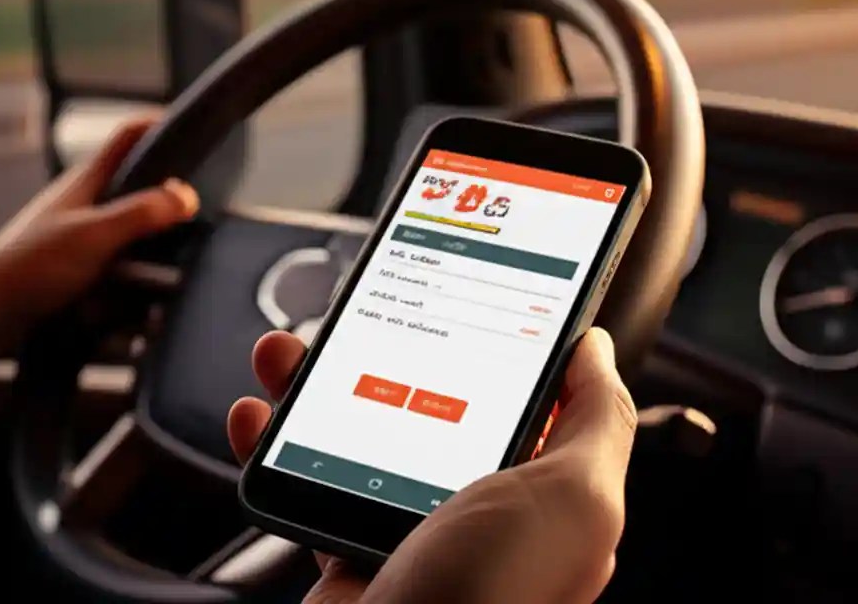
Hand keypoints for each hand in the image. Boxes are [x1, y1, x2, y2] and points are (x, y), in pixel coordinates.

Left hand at [0, 121, 198, 358]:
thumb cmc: (32, 265)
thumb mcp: (94, 234)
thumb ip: (142, 213)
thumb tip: (187, 195)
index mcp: (87, 183)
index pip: (129, 138)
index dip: (160, 126)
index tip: (196, 135)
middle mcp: (88, 206)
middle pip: (140, 191)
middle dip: (168, 207)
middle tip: (199, 220)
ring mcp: (85, 241)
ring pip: (137, 240)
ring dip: (154, 258)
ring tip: (174, 274)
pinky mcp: (83, 274)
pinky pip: (124, 276)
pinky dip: (136, 290)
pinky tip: (146, 308)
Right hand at [227, 328, 636, 603]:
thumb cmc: (489, 601)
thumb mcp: (574, 497)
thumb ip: (599, 418)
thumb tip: (595, 348)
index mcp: (549, 494)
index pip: (535, 395)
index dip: (506, 336)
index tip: (474, 284)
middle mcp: (484, 512)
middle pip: (436, 400)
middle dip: (392, 346)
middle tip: (360, 309)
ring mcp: (414, 532)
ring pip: (364, 431)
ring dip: (317, 383)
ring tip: (288, 351)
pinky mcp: (351, 554)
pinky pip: (313, 481)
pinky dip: (276, 444)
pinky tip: (258, 416)